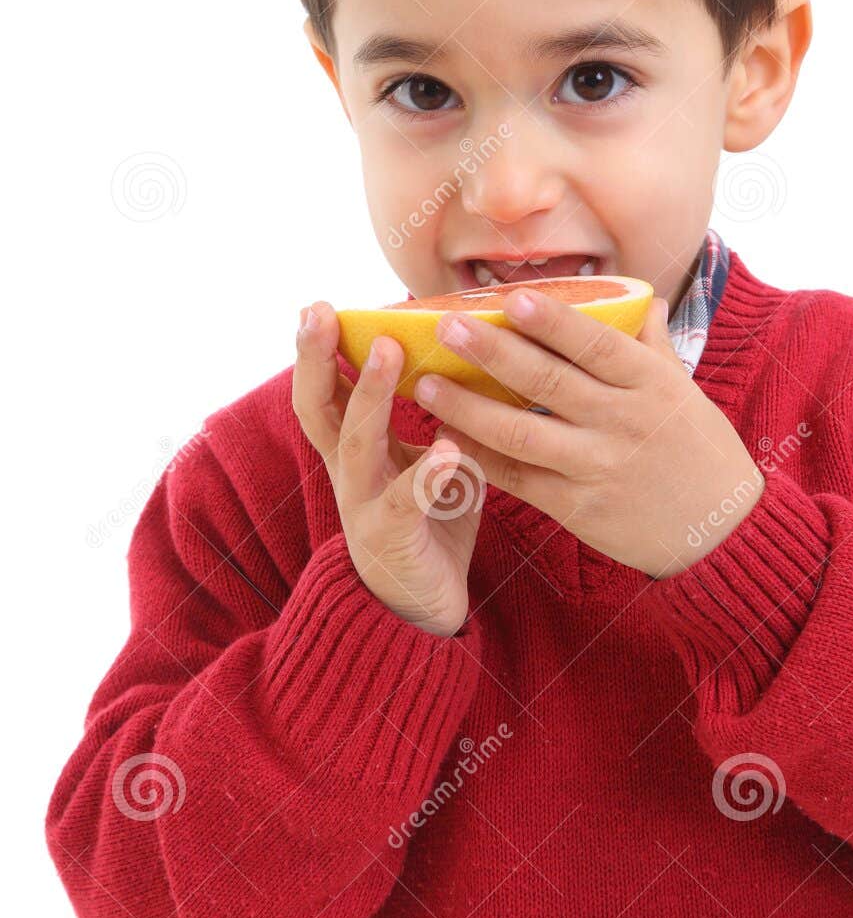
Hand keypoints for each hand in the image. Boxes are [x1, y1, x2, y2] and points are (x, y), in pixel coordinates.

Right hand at [292, 303, 484, 635]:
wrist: (422, 611)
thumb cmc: (429, 526)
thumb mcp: (428, 464)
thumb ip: (437, 421)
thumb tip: (471, 365)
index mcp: (356, 452)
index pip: (326, 393)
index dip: (317, 352)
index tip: (317, 306)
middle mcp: (349, 473)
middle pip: (321, 408)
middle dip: (320, 358)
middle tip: (322, 312)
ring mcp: (365, 505)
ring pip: (358, 443)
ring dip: (372, 393)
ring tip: (388, 351)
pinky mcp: (394, 538)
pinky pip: (407, 502)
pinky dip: (425, 474)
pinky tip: (446, 450)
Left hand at [410, 291, 765, 578]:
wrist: (720, 532)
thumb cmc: (702, 452)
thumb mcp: (685, 392)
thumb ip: (654, 346)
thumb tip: (643, 298)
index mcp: (650, 384)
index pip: (595, 343)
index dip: (553, 321)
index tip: (512, 298)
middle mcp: (622, 421)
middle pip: (547, 381)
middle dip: (492, 351)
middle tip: (447, 326)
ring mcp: (597, 466)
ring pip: (520, 432)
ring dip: (467, 407)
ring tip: (427, 384)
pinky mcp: (577, 507)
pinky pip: (518, 478)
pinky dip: (479, 458)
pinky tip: (447, 439)